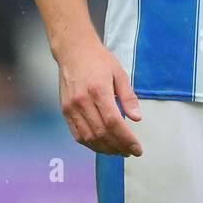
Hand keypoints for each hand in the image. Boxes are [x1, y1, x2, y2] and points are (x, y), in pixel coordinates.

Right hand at [57, 37, 142, 156]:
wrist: (73, 50)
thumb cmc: (98, 60)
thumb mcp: (119, 73)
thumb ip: (128, 97)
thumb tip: (137, 119)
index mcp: (98, 90)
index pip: (113, 123)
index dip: (126, 139)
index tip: (137, 148)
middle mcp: (82, 101)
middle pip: (101, 133)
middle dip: (118, 146)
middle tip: (130, 151)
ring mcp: (71, 108)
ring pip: (88, 138)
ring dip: (105, 149)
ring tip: (119, 151)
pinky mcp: (65, 111)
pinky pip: (77, 134)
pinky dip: (90, 144)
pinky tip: (102, 145)